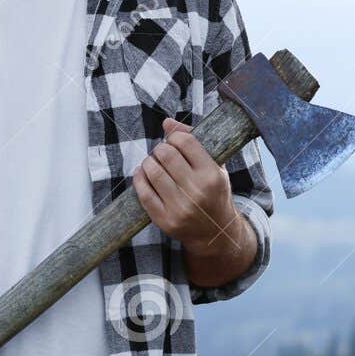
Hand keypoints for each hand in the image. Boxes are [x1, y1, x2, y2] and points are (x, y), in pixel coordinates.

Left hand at [132, 118, 240, 253]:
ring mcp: (180, 208)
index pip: (185, 142)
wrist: (215, 233)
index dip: (174, 137)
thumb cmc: (214, 193)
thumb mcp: (214, 167)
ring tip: (153, 164)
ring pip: (152, 171)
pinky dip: (139, 178)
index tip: (174, 143)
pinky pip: (143, 193)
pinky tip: (143, 174)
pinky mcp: (165, 220)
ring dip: (148, 162)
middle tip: (162, 154)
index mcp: (212, 175)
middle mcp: (197, 191)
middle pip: (166, 154)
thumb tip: (166, 122)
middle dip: (160, 149)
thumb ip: (193, 142)